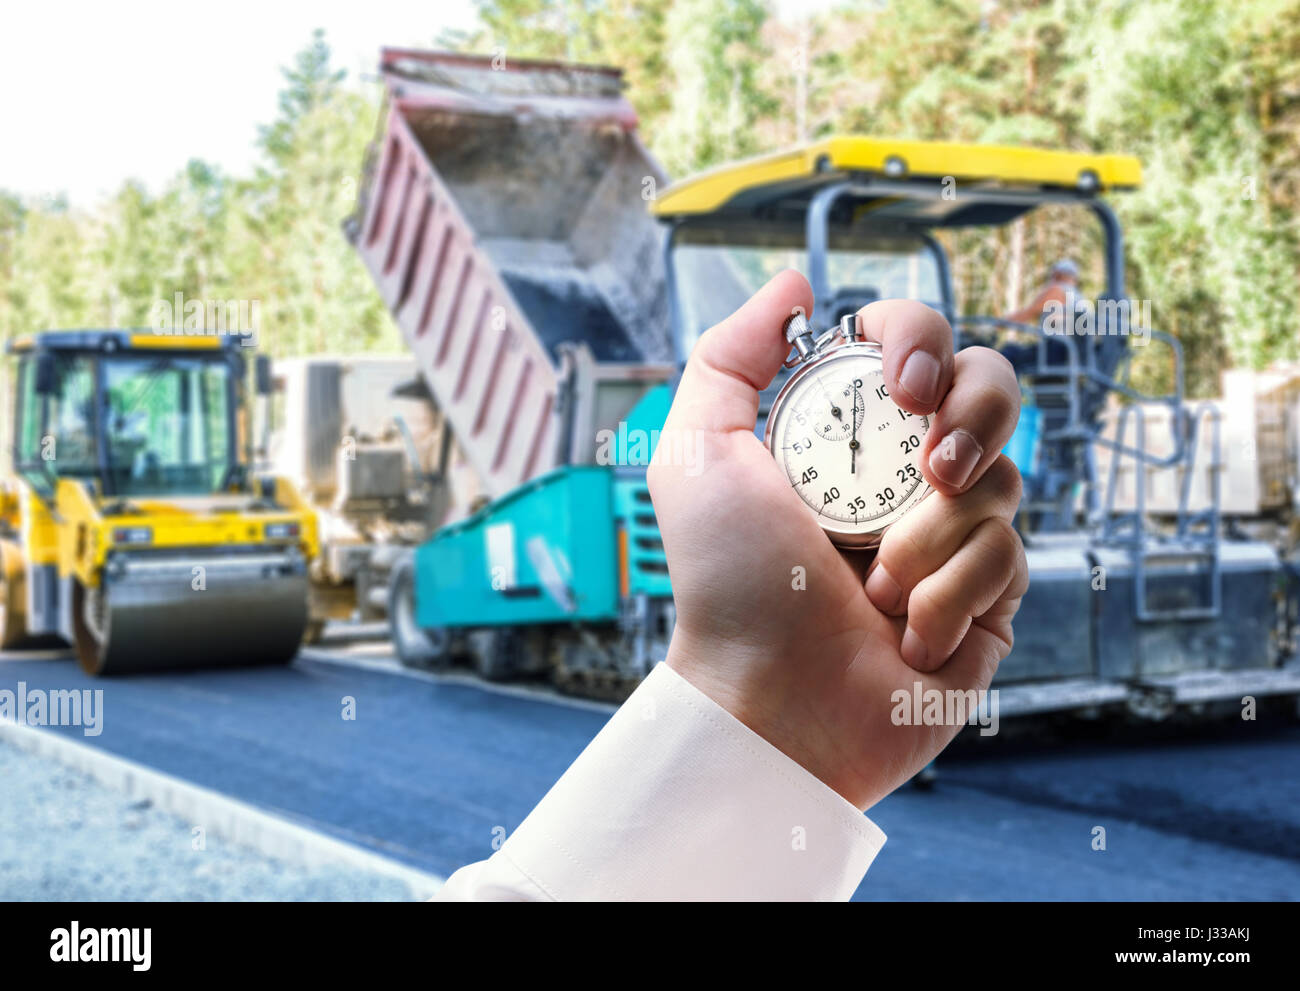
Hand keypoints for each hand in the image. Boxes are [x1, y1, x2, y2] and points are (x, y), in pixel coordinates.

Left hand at [646, 270, 1026, 810]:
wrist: (771, 700)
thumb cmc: (729, 584)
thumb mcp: (699, 455)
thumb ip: (729, 358)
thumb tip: (797, 284)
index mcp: (846, 433)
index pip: (915, 346)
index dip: (925, 343)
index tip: (905, 388)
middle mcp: (904, 474)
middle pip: (991, 390)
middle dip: (976, 414)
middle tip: (934, 466)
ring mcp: (951, 534)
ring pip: (1002, 479)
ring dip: (932, 535)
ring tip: (875, 585)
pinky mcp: (987, 599)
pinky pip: (1011, 559)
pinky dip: (950, 595)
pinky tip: (904, 633)